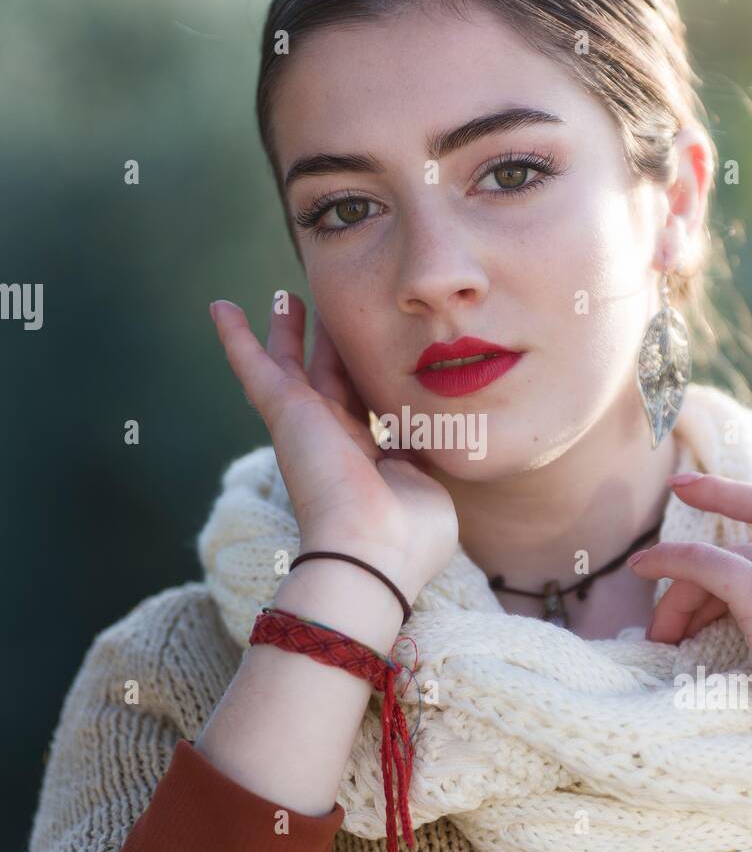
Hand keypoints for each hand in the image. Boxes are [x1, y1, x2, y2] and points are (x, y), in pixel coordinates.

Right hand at [209, 293, 457, 602]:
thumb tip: (432, 428)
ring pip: (291, 368)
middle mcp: (336, 442)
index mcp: (371, 461)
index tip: (377, 356)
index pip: (366, 411)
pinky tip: (219, 306)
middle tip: (324, 313)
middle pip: (328, 382)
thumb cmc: (410, 536)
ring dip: (286, 333)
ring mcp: (308, 428)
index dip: (370, 381)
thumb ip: (429, 454)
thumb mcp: (431, 484)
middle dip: (327, 348)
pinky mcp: (286, 414)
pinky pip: (255, 368)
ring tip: (284, 298)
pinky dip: (236, 338)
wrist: (373, 552)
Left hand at [627, 471, 751, 802]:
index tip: (685, 485)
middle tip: (668, 628)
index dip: (726, 492)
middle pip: (737, 550)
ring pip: (715, 565)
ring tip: (662, 638)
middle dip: (697, 588)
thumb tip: (739, 592)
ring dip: (681, 600)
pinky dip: (666, 562)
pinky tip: (641, 567)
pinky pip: (701, 564)